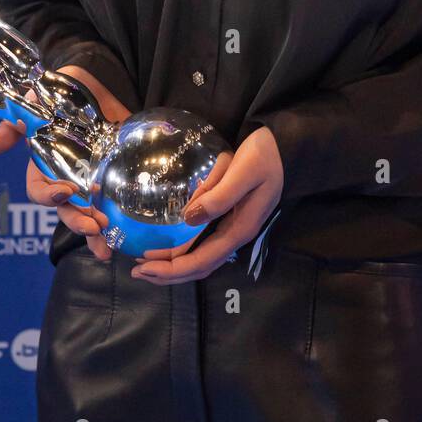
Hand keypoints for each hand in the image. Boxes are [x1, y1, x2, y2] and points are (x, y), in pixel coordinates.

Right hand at [0, 65, 132, 260]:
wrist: (97, 79)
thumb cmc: (58, 92)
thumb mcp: (33, 103)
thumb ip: (13, 124)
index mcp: (44, 166)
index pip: (40, 191)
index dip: (48, 196)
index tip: (64, 192)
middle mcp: (67, 178)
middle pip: (67, 210)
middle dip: (77, 223)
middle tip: (93, 228)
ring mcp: (92, 178)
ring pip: (91, 213)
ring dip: (97, 232)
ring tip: (108, 243)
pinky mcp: (116, 173)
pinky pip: (116, 200)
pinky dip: (121, 217)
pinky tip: (127, 232)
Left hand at [130, 126, 283, 284]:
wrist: (285, 148)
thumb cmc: (264, 157)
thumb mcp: (241, 172)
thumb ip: (217, 196)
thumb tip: (188, 218)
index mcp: (239, 229)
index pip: (201, 261)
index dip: (172, 268)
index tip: (144, 266)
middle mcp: (236, 235)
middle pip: (199, 266)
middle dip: (168, 273)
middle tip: (136, 271)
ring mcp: (234, 228)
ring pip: (201, 258)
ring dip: (174, 264)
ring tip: (147, 262)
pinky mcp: (231, 218)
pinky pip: (204, 243)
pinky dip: (184, 250)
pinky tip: (170, 244)